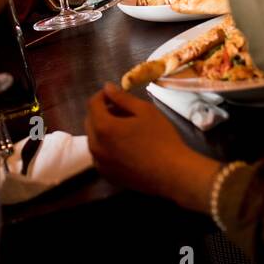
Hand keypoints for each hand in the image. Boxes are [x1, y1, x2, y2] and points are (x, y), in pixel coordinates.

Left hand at [85, 82, 219, 212]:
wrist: (172, 173)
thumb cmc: (161, 138)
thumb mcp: (145, 111)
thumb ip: (122, 98)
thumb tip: (107, 88)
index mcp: (103, 127)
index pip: (93, 104)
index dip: (102, 95)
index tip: (115, 93)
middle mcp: (95, 146)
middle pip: (90, 121)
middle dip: (102, 112)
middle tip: (121, 109)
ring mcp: (100, 163)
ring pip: (94, 139)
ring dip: (103, 129)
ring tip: (124, 128)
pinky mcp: (107, 175)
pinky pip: (100, 155)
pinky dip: (106, 146)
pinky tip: (124, 146)